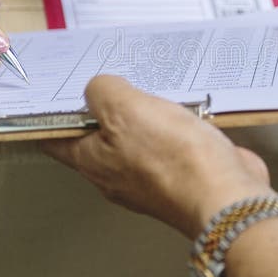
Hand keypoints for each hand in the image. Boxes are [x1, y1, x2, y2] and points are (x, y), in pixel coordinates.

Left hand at [45, 75, 273, 239]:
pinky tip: (186, 112)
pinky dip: (175, 128)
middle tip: (111, 82)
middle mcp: (117, 175)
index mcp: (92, 161)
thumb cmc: (173, 158)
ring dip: (144, 118)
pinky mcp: (184, 175)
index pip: (56, 139)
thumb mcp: (123, 108)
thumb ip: (102, 91)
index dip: (51, 115)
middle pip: (98, 139)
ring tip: (152, 91)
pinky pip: (172, 145)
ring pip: (137, 141)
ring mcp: (151, 179)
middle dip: (104, 110)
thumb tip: (101, 89)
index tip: (53, 94)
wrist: (225, 195)